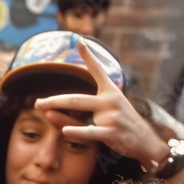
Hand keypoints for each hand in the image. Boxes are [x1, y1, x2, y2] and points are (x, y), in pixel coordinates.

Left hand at [35, 39, 169, 167]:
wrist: (145, 142)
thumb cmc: (121, 125)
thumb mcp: (107, 112)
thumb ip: (86, 109)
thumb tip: (55, 110)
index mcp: (110, 92)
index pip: (98, 71)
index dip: (89, 56)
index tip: (80, 41)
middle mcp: (111, 101)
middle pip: (77, 98)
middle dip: (55, 100)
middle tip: (38, 102)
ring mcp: (112, 116)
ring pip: (81, 113)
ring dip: (60, 114)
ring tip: (44, 110)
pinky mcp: (112, 132)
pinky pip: (91, 132)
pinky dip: (77, 132)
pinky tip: (64, 131)